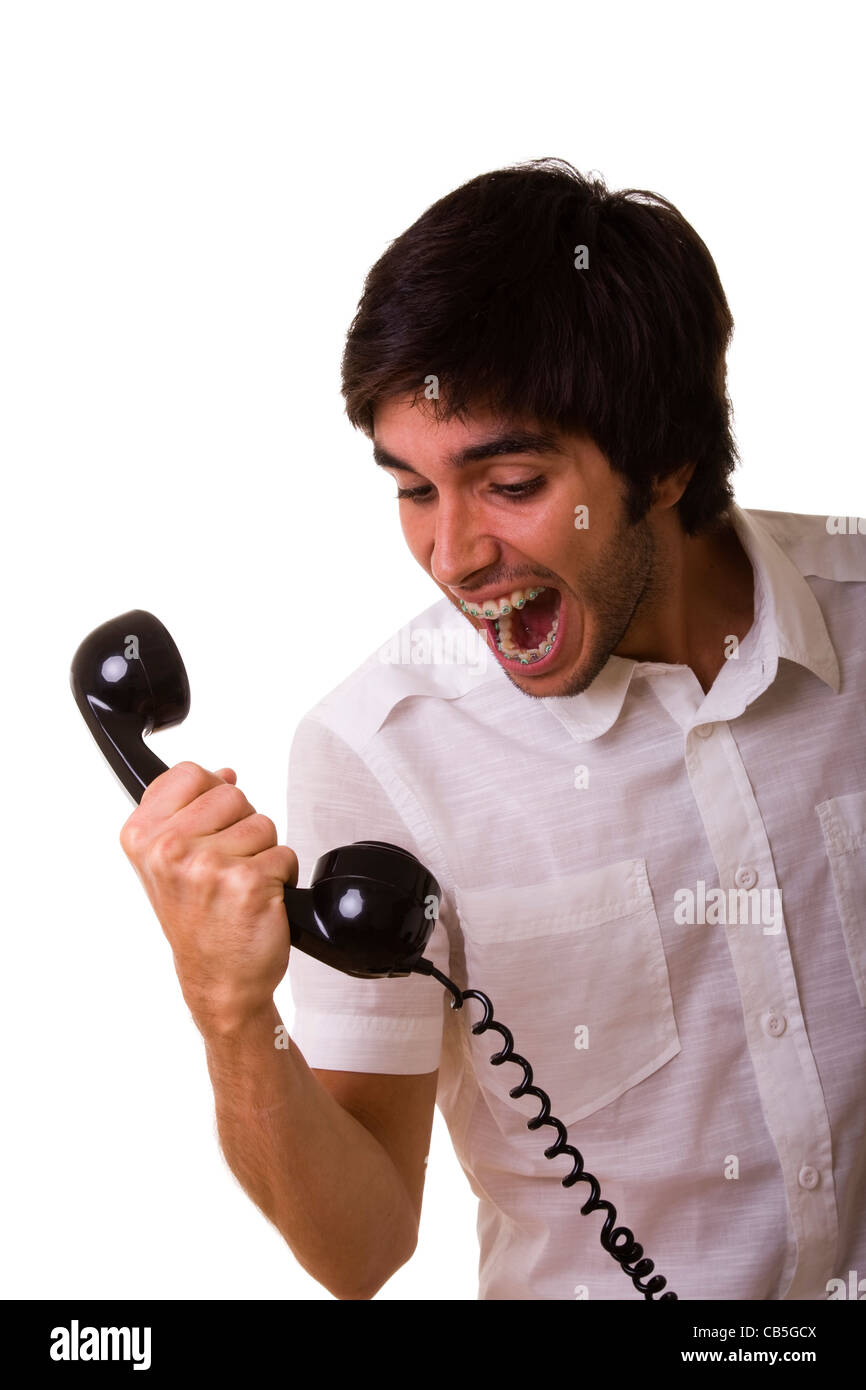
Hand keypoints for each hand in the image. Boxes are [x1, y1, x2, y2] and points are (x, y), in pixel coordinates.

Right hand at [119, 762, 298, 1034]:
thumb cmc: (199, 924)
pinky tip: (258, 900)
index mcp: (143, 836)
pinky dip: (281, 876)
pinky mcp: (246, 883)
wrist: (220, 981)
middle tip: (225, 867)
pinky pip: (284, 854)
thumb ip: (190, 811)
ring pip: (263, 823)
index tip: (209, 828)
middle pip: (232, 794)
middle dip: (241, 827)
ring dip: (262, 853)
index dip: (212, 796)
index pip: (191, 773)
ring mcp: (206, 866)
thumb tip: (223, 773)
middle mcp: (168, 849)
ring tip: (239, 885)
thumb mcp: (171, 863)